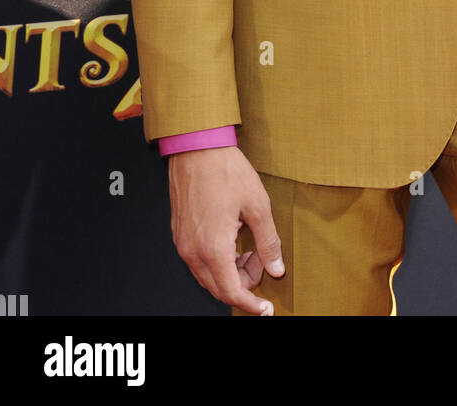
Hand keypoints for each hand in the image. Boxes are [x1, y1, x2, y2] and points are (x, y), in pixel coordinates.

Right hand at [167, 145, 284, 313]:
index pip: (232, 293)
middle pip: (219, 289)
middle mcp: (194, 251)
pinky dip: (218, 262)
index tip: (264, 308)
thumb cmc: (225, 171)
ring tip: (250, 248)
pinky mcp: (180, 235)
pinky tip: (233, 241)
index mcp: (214, 248)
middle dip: (244, 284)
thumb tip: (276, 268)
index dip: (250, 304)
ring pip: (208, 276)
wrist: (196, 148)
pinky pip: (199, 262)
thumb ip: (268, 242)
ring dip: (231, 273)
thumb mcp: (257, 205)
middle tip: (262, 263)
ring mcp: (184, 244)